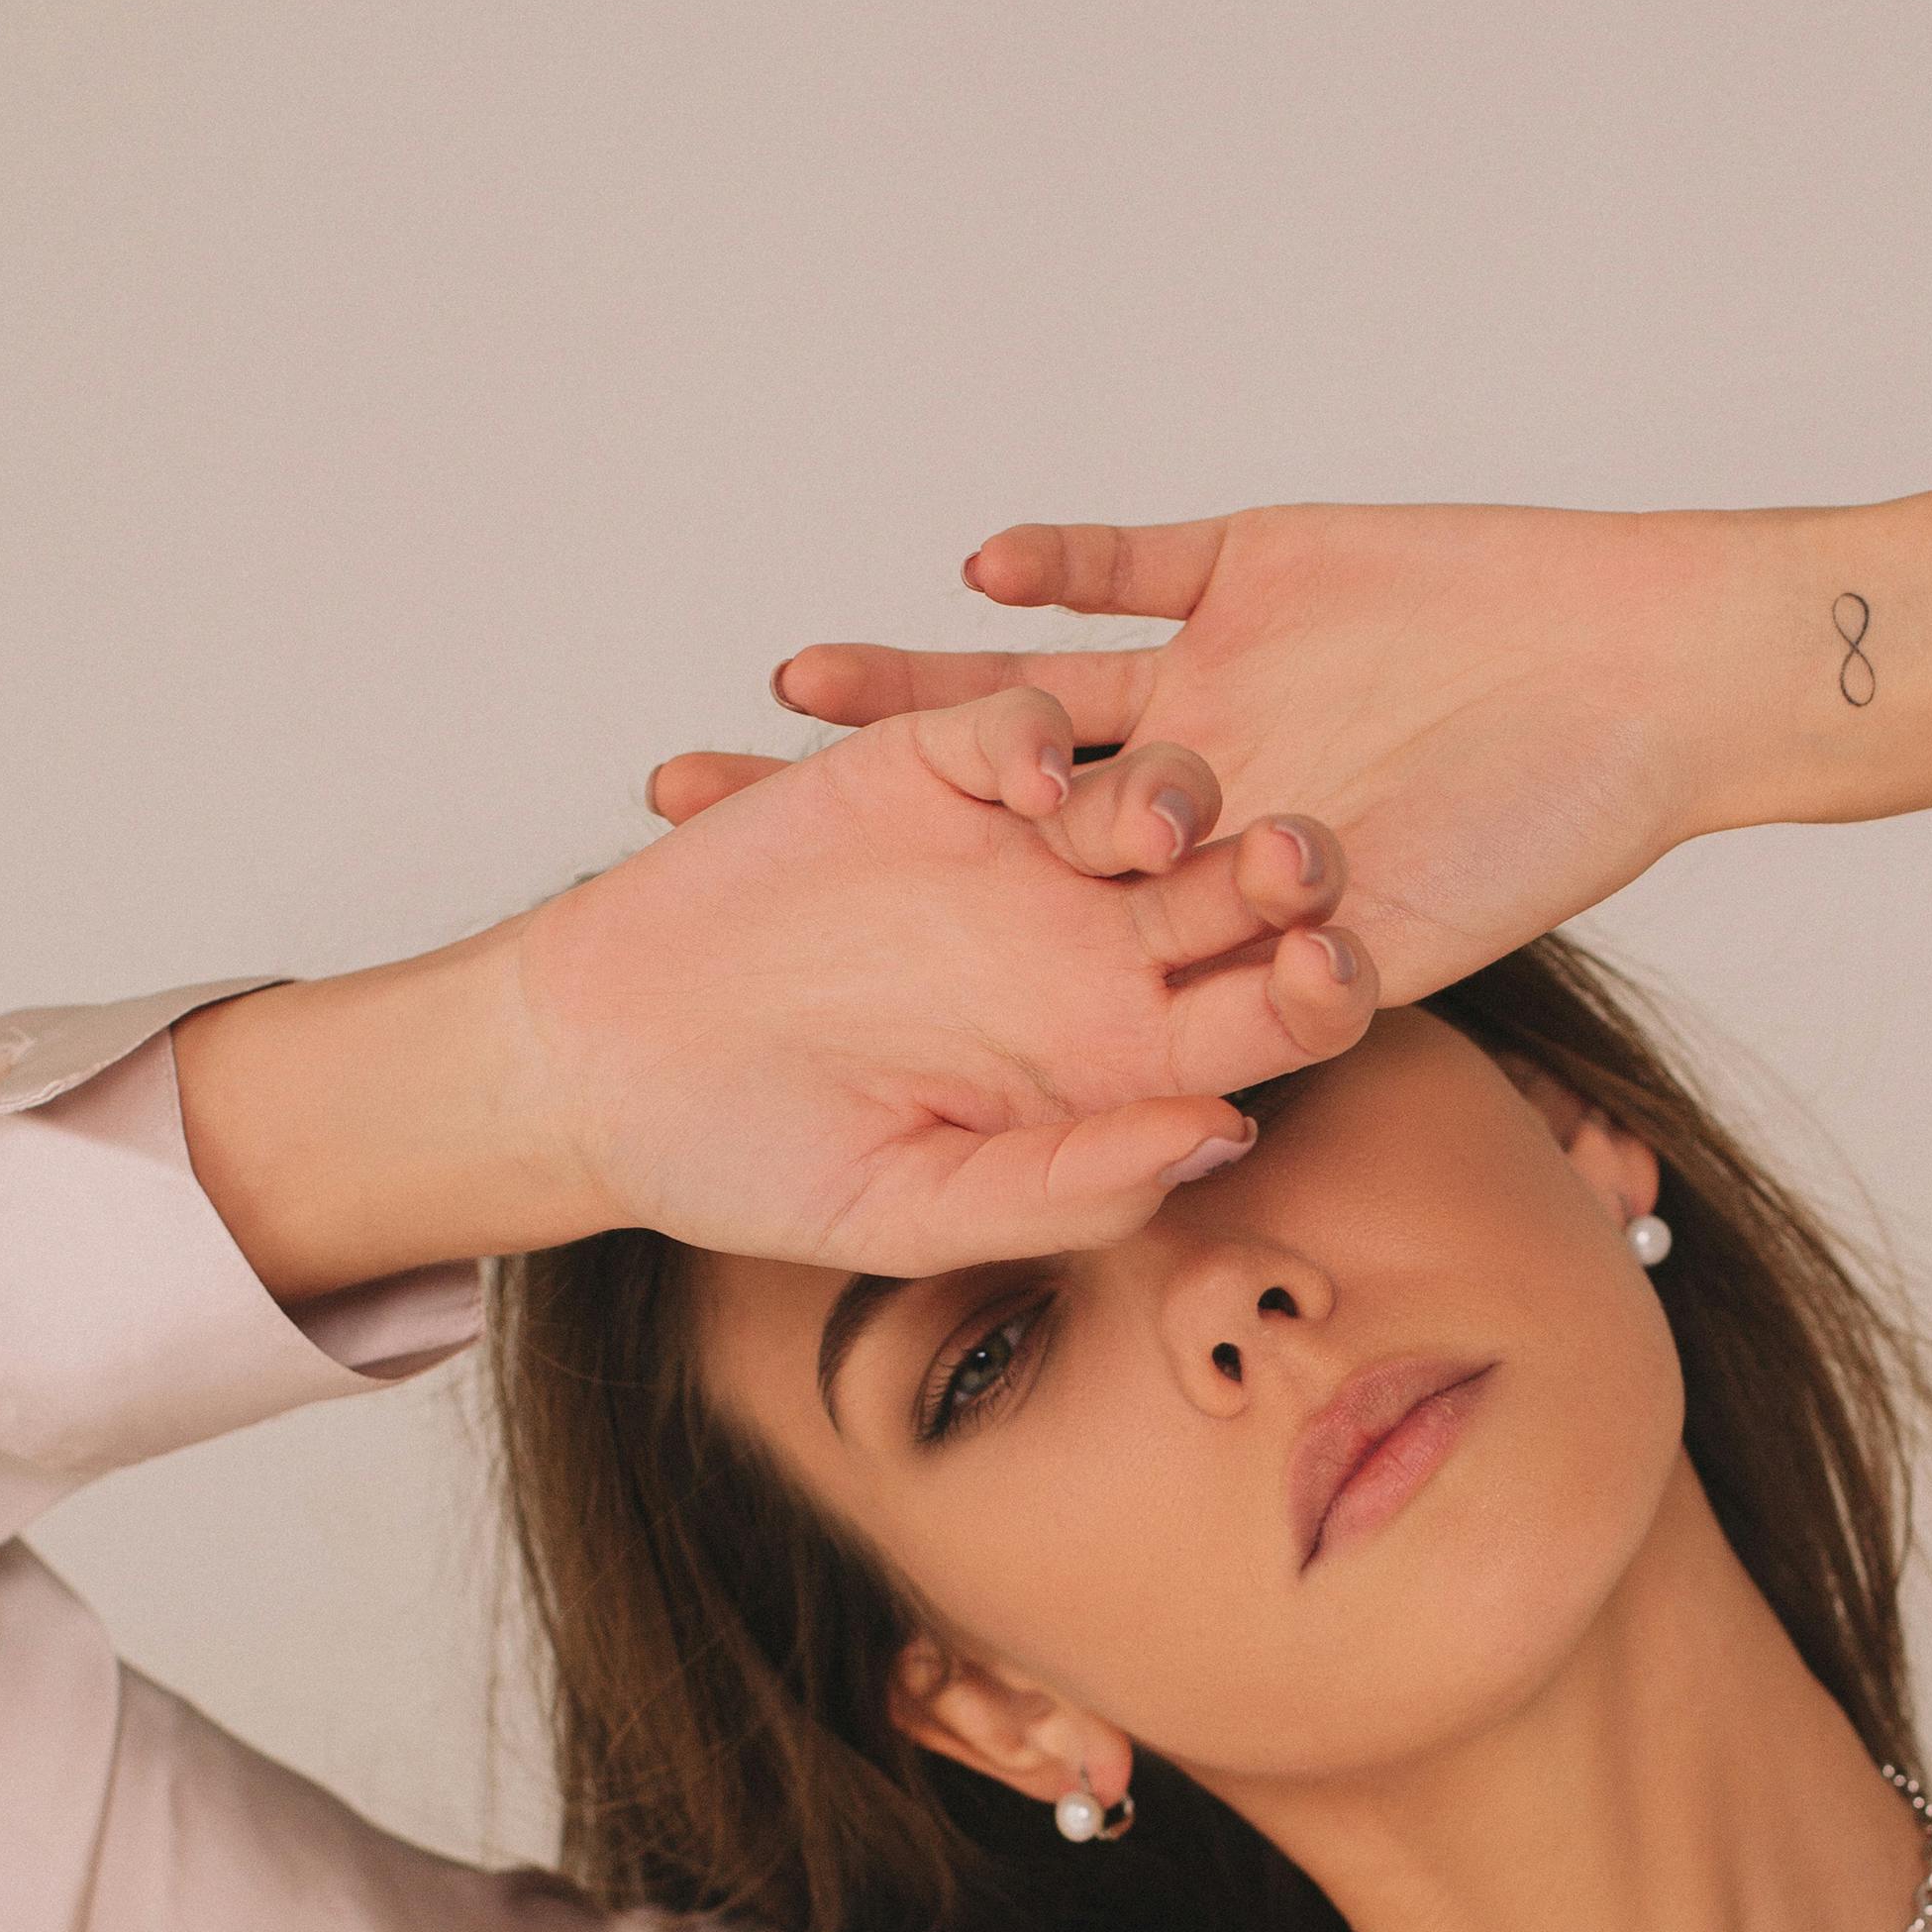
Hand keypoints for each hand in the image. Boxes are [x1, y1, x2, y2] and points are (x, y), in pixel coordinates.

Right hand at [174, 687, 1368, 1303]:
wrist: (603, 1069)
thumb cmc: (758, 1164)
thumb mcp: (917, 1207)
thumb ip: (1073, 1182)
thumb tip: (1226, 1138)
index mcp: (1121, 1060)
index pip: (1265, 1019)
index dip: (1313, 996)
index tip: (1329, 980)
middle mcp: (1091, 948)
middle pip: (1234, 896)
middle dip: (1278, 872)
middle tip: (1299, 857)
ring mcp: (1016, 852)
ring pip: (1149, 794)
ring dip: (1177, 795)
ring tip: (1157, 821)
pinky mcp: (926, 767)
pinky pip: (1016, 724)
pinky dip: (1034, 733)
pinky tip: (1024, 773)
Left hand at [652, 506, 1750, 1006]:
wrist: (1668, 668)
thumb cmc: (1567, 827)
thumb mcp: (1417, 946)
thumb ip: (1286, 1005)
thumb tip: (1173, 1118)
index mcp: (1219, 894)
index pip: (1036, 938)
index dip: (916, 957)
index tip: (781, 977)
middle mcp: (1201, 786)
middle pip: (994, 821)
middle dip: (863, 824)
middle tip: (706, 824)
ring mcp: (1222, 673)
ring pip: (1036, 691)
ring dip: (922, 690)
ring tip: (790, 689)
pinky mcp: (1255, 564)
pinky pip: (1132, 566)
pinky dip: (1062, 566)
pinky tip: (967, 574)